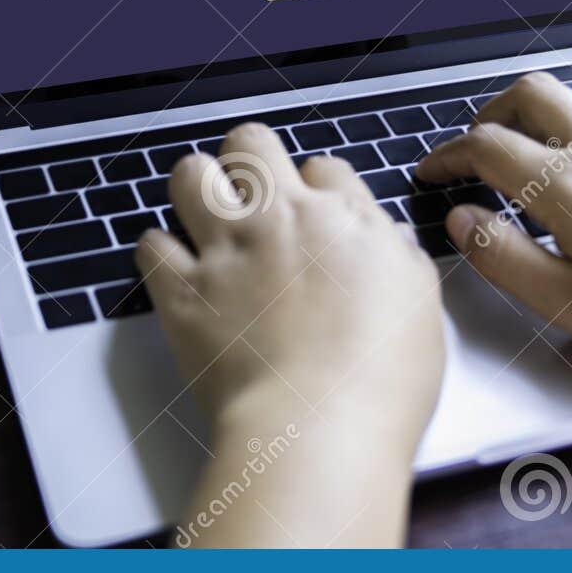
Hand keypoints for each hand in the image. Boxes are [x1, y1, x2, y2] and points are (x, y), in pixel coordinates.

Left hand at [136, 122, 444, 458]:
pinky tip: (174, 267)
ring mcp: (227, 251)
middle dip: (250, 159)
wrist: (318, 428)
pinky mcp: (184, 292)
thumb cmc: (380, 379)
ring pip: (192, 175)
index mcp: (344, 219)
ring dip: (198, 187)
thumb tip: (385, 238)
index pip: (325, 167)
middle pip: (251, 144)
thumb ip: (398, 257)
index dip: (320, 186)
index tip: (318, 210)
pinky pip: (151, 245)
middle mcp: (281, 219)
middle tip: (253, 190)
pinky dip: (159, 252)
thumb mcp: (420, 306)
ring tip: (205, 214)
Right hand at [416, 71, 571, 383]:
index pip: (486, 146)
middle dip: (488, 113)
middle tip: (472, 149)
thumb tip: (461, 221)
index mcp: (568, 186)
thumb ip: (507, 258)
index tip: (430, 173)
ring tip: (527, 140)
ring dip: (541, 105)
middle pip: (530, 93)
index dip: (445, 154)